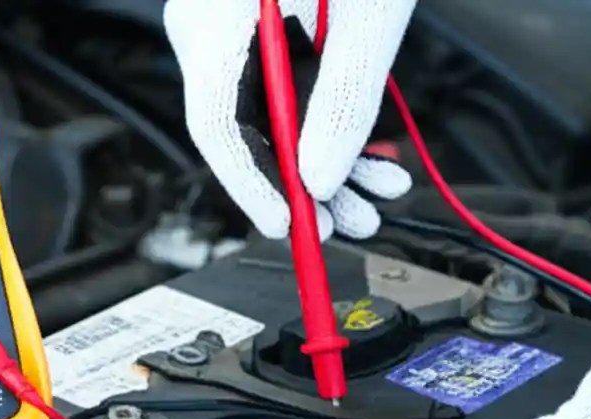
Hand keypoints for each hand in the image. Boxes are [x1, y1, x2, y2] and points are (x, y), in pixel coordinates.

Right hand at [164, 0, 415, 239]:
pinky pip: (285, 92)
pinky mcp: (265, 28)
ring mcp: (234, 29)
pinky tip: (370, 156)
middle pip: (248, 131)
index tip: (291, 225)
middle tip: (356, 220)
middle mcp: (212, 28)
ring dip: (329, 161)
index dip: (253, 187)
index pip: (216, 127)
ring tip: (379, 192)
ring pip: (273, 119)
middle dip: (310, 184)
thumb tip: (318, 178)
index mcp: (214, 20)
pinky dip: (328, 123)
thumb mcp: (366, 15)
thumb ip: (343, 102)